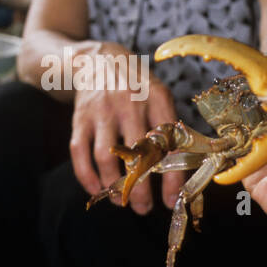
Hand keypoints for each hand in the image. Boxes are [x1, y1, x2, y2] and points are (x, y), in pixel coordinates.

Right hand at [69, 45, 179, 215]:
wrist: (100, 59)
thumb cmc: (137, 86)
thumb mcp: (160, 96)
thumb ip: (171, 127)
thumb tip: (186, 171)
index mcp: (157, 98)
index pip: (169, 144)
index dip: (172, 176)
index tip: (173, 199)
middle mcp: (130, 102)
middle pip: (138, 155)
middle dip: (142, 188)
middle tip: (145, 208)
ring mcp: (103, 110)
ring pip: (107, 157)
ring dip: (114, 185)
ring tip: (122, 202)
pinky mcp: (80, 116)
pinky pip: (80, 152)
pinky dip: (86, 175)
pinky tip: (96, 189)